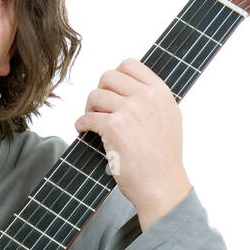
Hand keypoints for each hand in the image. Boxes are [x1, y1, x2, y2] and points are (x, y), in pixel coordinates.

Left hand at [74, 58, 191, 229]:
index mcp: (160, 92)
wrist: (162, 185)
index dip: (115, 77)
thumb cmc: (163, 158)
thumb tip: (130, 85)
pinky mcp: (114, 127)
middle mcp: (146, 97)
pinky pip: (87, 117)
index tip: (111, 92)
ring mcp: (130, 110)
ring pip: (95, 95)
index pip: (129, 64)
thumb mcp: (169, 118)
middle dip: (100, 92)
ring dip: (89, 109)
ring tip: (92, 122)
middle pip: (108, 77)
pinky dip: (81, 124)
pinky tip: (82, 129)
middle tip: (99, 108)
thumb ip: (153, 99)